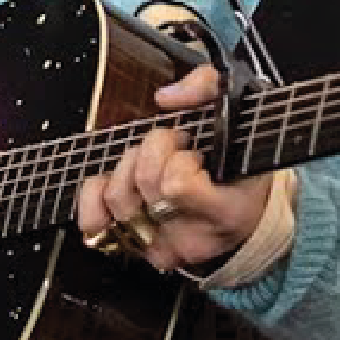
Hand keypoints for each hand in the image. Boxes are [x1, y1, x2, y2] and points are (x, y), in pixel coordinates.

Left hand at [74, 66, 271, 274]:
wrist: (246, 215)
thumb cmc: (241, 163)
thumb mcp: (240, 115)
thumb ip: (208, 88)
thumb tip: (164, 98)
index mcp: (228, 211)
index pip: (176, 185)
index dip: (179, 157)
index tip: (196, 153)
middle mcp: (193, 237)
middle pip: (145, 182)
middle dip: (156, 150)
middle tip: (177, 150)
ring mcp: (162, 247)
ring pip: (118, 197)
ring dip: (130, 168)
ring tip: (155, 164)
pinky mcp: (136, 250)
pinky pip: (93, 221)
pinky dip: (96, 194)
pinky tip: (117, 180)